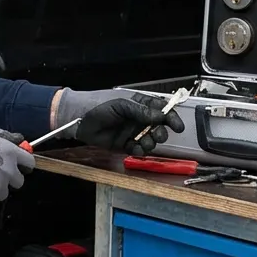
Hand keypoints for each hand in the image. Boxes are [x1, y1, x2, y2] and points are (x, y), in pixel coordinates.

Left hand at [53, 89, 185, 155]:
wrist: (79, 120)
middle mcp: (138, 118)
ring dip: (151, 142)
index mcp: (139, 104)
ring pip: (150, 139)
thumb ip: (140, 111)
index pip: (161, 109)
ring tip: (145, 142)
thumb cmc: (99, 106)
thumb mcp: (120, 105)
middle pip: (158, 127)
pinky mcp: (124, 144)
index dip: (170, 117)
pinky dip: (140, 151)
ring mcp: (132, 132)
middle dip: (161, 132)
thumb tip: (161, 115)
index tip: (177, 126)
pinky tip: (136, 149)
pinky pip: (138, 149)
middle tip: (158, 135)